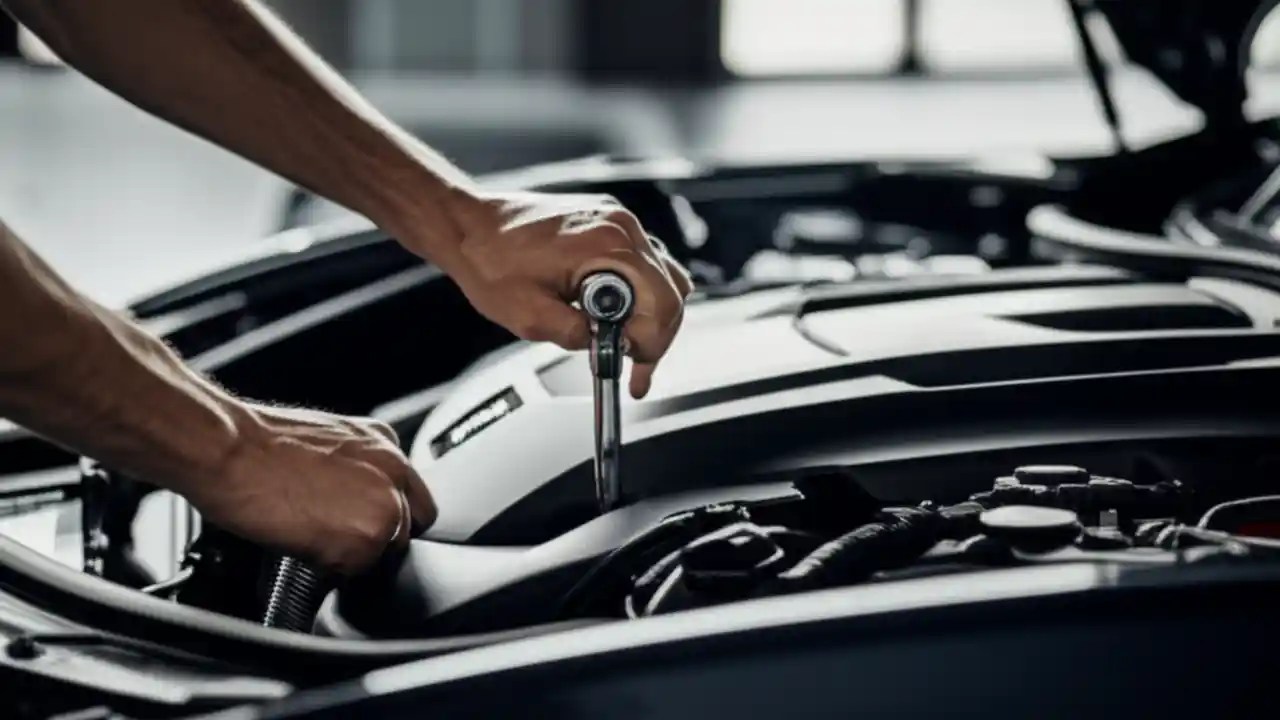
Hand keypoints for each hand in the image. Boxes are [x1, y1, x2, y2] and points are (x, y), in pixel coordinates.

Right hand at [184, 403, 435, 575]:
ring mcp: (385, 507)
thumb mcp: (328, 443)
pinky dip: (333, 569)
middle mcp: (395, 472)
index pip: (410, 495)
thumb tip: (357, 497)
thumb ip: (358, 470)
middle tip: (335, 536)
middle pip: (408, 527)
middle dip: (377, 538)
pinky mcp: (367, 540)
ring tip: (311, 535)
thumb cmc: (259, 445)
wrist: (231, 451)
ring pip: (386, 552)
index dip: (388, 515)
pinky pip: (359, 571)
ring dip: (354, 555)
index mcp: (386, 443)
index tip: (363, 522)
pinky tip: (304, 544)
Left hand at [417, 191, 693, 398]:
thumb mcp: (528, 316)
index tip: (638, 371)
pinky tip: (620, 318)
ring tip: (630, 347)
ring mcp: (616, 222)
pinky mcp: (607, 224)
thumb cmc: (490, 261)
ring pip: (662, 277)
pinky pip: (642, 263)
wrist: (468, 225)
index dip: (653, 345)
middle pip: (670, 291)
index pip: (661, 303)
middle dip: (657, 336)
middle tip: (638, 369)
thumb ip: (577, 335)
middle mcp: (620, 227)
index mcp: (607, 246)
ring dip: (652, 315)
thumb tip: (609, 346)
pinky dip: (640, 294)